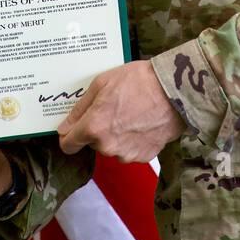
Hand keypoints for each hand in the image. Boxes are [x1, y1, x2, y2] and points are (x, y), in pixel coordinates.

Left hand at [57, 62, 185, 161]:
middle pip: (92, 143)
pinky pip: (129, 150)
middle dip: (98, 128)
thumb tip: (64, 127)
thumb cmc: (138, 81)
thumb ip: (79, 109)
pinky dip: (132, 139)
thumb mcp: (101, 83)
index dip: (68, 135)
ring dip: (115, 135)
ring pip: (111, 147)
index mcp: (94, 128)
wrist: (175, 91)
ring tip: (131, 113)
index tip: (73, 128)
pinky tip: (142, 122)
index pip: (68, 145)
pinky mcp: (143, 157)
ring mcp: (126, 154)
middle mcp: (107, 146)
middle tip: (113, 108)